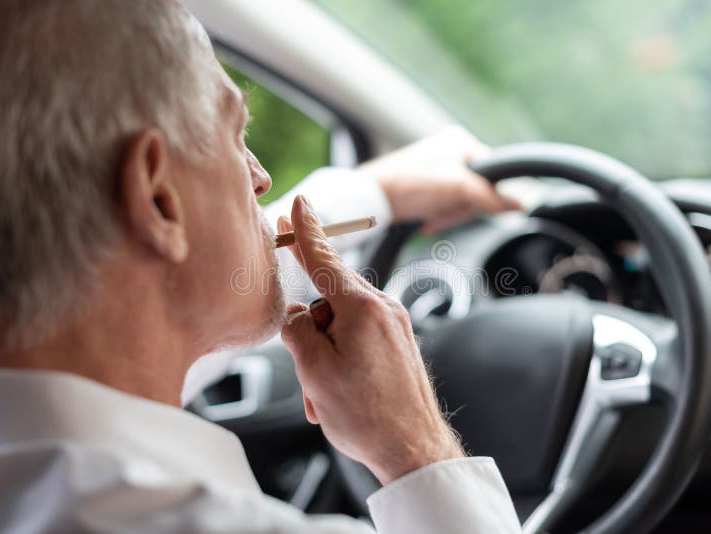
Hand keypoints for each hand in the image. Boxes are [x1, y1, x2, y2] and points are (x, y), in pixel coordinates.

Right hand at [278, 196, 464, 484]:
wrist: (413, 448)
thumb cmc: (366, 414)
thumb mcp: (314, 370)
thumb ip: (297, 330)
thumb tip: (297, 316)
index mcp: (362, 307)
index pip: (324, 257)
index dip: (304, 231)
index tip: (297, 205)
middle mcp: (383, 308)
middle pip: (327, 302)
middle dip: (311, 336)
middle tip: (310, 376)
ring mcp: (394, 326)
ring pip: (341, 326)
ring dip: (325, 358)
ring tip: (328, 397)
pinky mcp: (398, 344)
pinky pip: (359, 340)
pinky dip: (343, 362)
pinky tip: (342, 394)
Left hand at [359, 126, 520, 232]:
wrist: (371, 198)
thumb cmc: (410, 185)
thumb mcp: (458, 189)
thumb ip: (492, 197)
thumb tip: (522, 204)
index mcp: (462, 141)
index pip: (495, 173)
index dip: (486, 195)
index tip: (471, 205)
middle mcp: (451, 151)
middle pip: (478, 189)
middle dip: (462, 208)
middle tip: (446, 211)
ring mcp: (438, 169)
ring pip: (461, 200)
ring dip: (449, 214)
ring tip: (432, 216)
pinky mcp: (426, 186)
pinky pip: (445, 205)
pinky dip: (439, 215)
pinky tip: (427, 220)